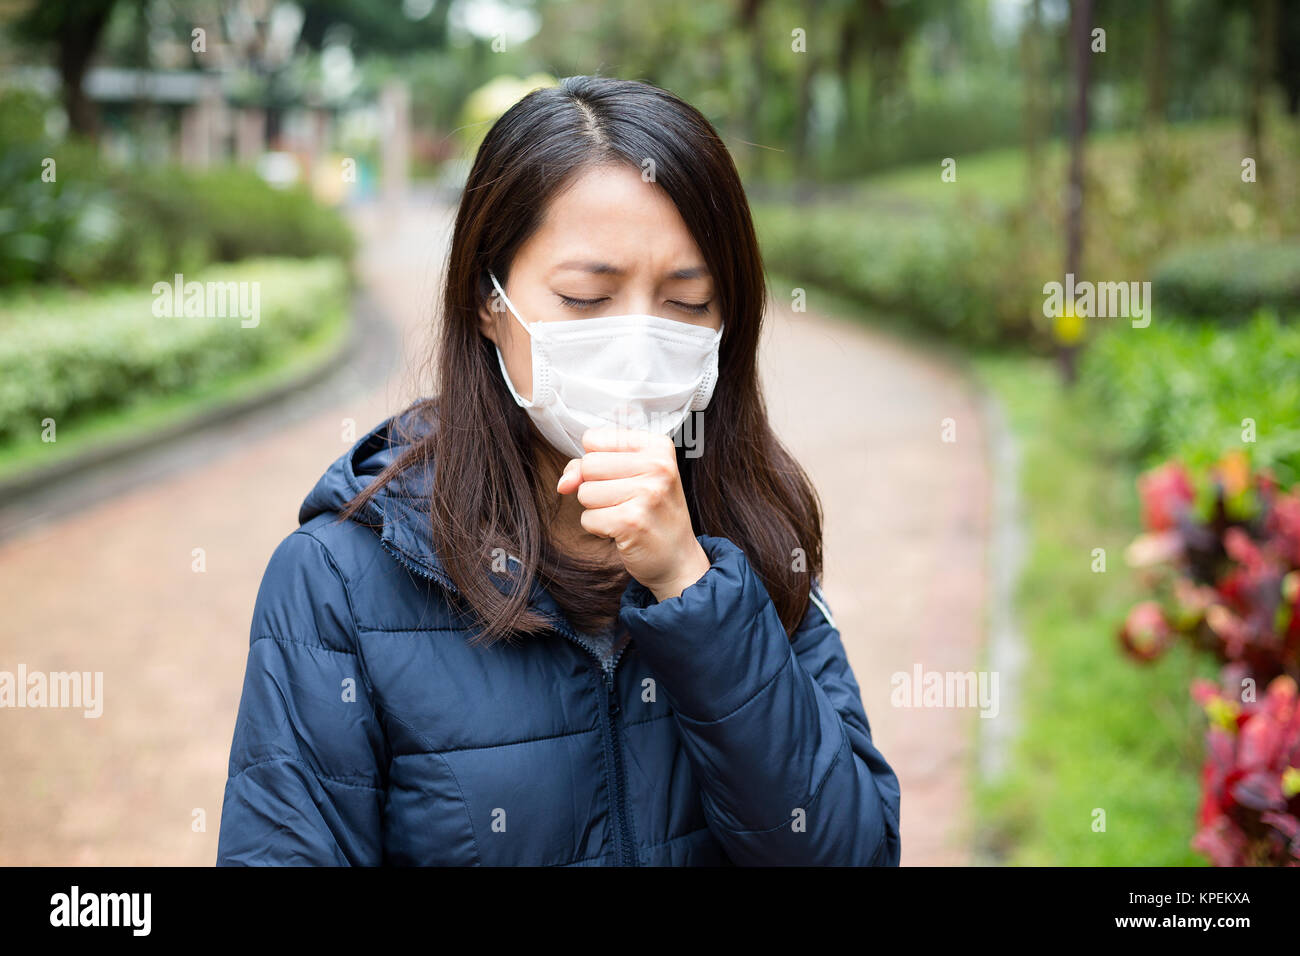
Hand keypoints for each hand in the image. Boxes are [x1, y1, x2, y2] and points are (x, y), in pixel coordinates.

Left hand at [556, 427, 711, 601]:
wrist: (678, 558)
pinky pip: (587, 518)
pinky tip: (622, 531)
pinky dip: (599, 528)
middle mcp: (657, 465)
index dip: (596, 462)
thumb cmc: (651, 513)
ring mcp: (647, 493)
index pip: (594, 438)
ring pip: (584, 492)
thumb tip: (564, 484)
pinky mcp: (632, 521)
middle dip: (595, 487)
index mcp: (658, 446)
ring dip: (597, 509)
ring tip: (624, 515)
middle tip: (624, 500)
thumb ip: (589, 466)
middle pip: (587, 464)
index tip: (622, 478)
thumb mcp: (630, 477)